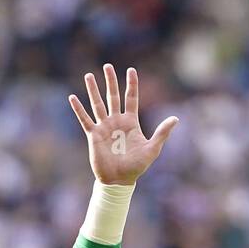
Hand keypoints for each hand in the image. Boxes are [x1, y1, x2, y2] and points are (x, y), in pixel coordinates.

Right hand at [68, 64, 178, 184]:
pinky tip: (72, 98)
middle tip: (107, 66)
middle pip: (113, 96)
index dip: (132, 84)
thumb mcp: (152, 149)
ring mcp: (104, 127)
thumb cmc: (136, 166)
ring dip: (93, 90)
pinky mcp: (94, 135)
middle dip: (110, 81)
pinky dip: (79, 109)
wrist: (120, 180)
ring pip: (98, 104)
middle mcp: (116, 121)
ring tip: (88, 76)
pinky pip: (85, 120)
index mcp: (131, 122)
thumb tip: (176, 118)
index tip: (131, 70)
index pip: (131, 98)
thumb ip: (162, 133)